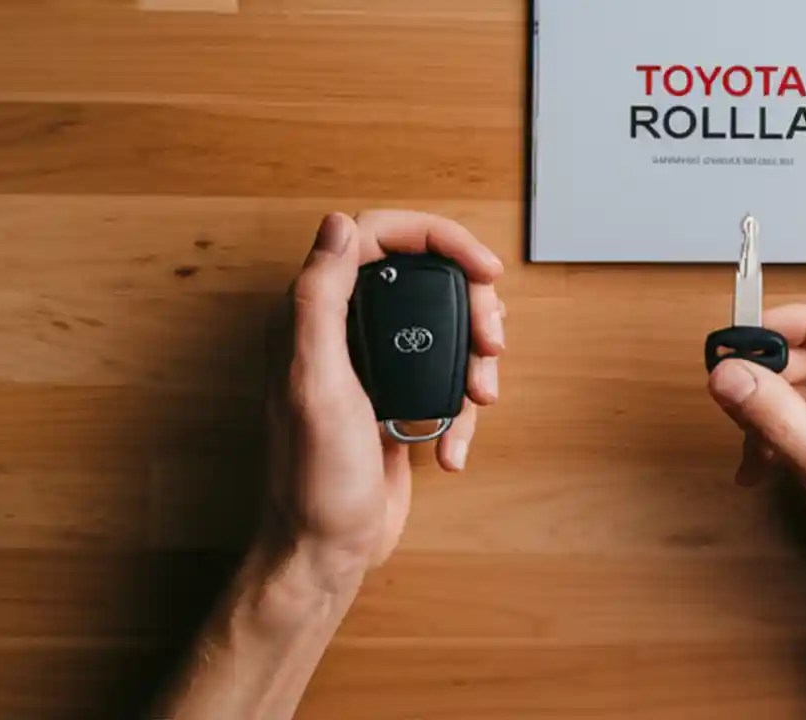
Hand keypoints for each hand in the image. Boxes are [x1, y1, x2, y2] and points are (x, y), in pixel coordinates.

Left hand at [263, 211, 504, 589]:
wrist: (327, 550)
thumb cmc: (313, 478)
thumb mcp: (316, 383)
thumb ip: (320, 299)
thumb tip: (338, 223)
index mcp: (315, 315)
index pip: (380, 237)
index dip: (438, 239)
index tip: (483, 269)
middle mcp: (343, 331)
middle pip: (428, 279)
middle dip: (472, 307)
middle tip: (492, 343)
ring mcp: (374, 365)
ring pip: (445, 327)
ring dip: (474, 358)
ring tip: (480, 395)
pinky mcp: (397, 399)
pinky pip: (446, 380)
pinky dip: (462, 409)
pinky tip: (451, 444)